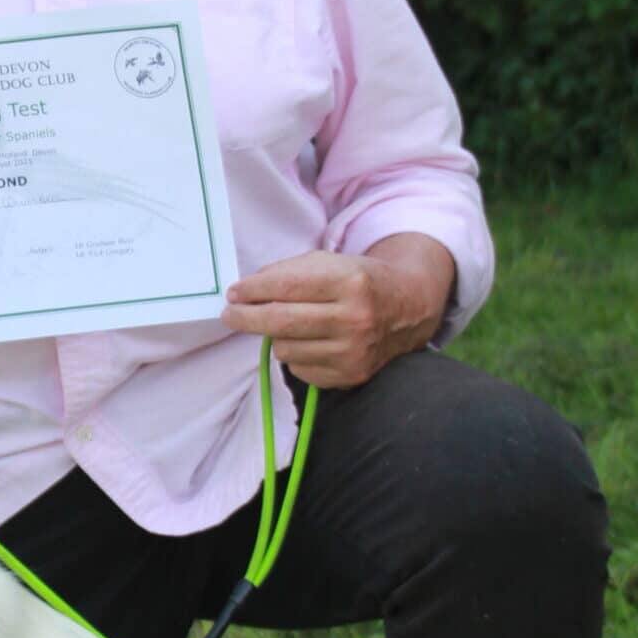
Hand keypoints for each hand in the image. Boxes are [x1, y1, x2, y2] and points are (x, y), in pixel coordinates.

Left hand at [220, 237, 455, 388]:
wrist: (408, 309)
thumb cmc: (360, 281)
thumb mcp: (331, 262)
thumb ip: (288, 271)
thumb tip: (246, 291)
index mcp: (351, 281)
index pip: (286, 286)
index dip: (252, 290)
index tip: (233, 293)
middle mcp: (355, 319)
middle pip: (280, 322)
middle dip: (245, 317)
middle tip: (229, 314)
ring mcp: (354, 351)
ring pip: (285, 349)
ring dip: (277, 336)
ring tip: (290, 325)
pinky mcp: (351, 376)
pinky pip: (300, 370)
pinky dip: (297, 356)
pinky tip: (311, 343)